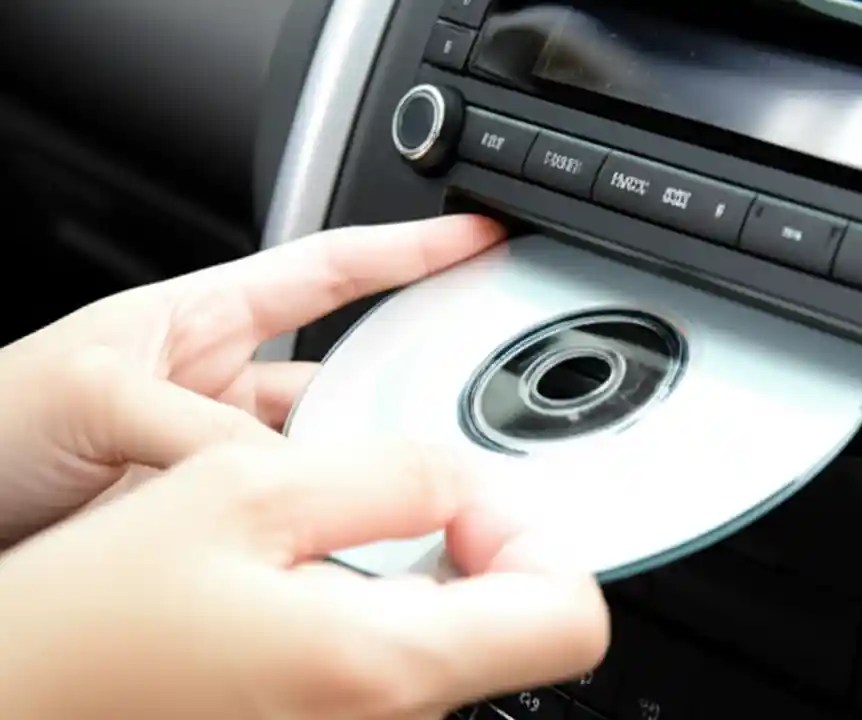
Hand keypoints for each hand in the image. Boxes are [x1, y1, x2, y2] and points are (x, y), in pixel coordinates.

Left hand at [0, 215, 504, 545]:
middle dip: (404, 393)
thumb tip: (293, 481)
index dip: (411, 248)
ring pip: (325, 460)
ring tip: (400, 499)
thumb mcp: (94, 398)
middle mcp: (221, 387)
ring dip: (360, 478)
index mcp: (201, 318)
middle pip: (345, 378)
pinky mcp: (210, 523)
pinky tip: (347, 550)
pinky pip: (290, 520)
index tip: (478, 236)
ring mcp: (220, 458)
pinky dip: (322, 535)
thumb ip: (202, 435)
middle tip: (457, 421)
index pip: (330, 269)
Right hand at [0, 435, 608, 718]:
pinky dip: (390, 612)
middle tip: (413, 500)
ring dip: (433, 575)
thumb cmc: (83, 627)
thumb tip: (467, 479)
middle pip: (521, 630)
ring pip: (463, 644)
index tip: (474, 495)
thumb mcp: (239, 491)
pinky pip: (402, 668)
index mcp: (380, 665)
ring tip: (343, 537)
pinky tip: (316, 582)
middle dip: (488, 546)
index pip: (570, 617)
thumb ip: (387, 474)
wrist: (13, 707)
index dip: (540, 536)